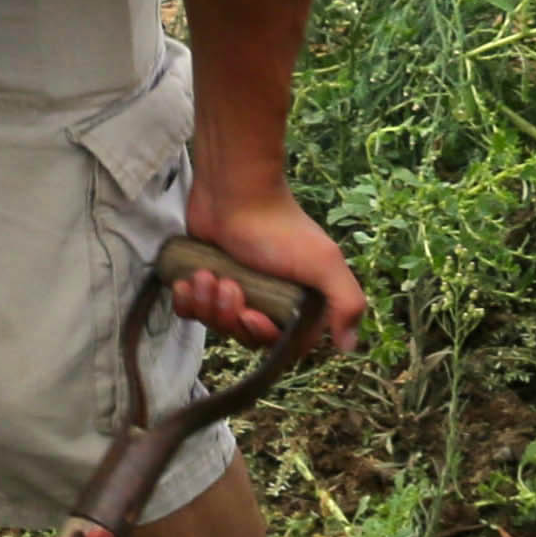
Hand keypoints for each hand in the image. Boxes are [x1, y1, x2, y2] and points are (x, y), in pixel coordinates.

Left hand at [174, 172, 364, 361]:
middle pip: (244, 335)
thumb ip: (347, 303)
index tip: (251, 314)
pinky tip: (189, 280)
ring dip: (207, 304)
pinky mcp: (206, 280)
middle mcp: (268, 298)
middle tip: (227, 284)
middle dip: (229, 315)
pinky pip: (192, 310)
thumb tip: (349, 346)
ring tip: (207, 275)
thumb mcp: (323, 263)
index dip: (262, 336)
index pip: (281, 344)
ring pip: (216, 323)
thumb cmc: (280, 227)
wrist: (233, 191)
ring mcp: (235, 290)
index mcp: (298, 300)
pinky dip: (186, 301)